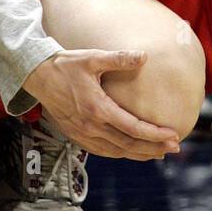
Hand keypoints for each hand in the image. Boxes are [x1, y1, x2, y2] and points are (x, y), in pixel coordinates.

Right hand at [22, 49, 181, 159]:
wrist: (37, 75)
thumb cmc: (65, 64)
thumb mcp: (93, 58)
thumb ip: (119, 58)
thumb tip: (144, 56)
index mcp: (97, 108)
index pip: (133, 128)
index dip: (155, 134)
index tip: (173, 136)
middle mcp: (91, 126)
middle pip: (128, 145)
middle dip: (153, 148)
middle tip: (174, 148)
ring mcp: (82, 133)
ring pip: (116, 151)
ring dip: (138, 154)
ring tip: (157, 153)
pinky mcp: (75, 135)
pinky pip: (102, 151)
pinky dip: (119, 153)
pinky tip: (129, 150)